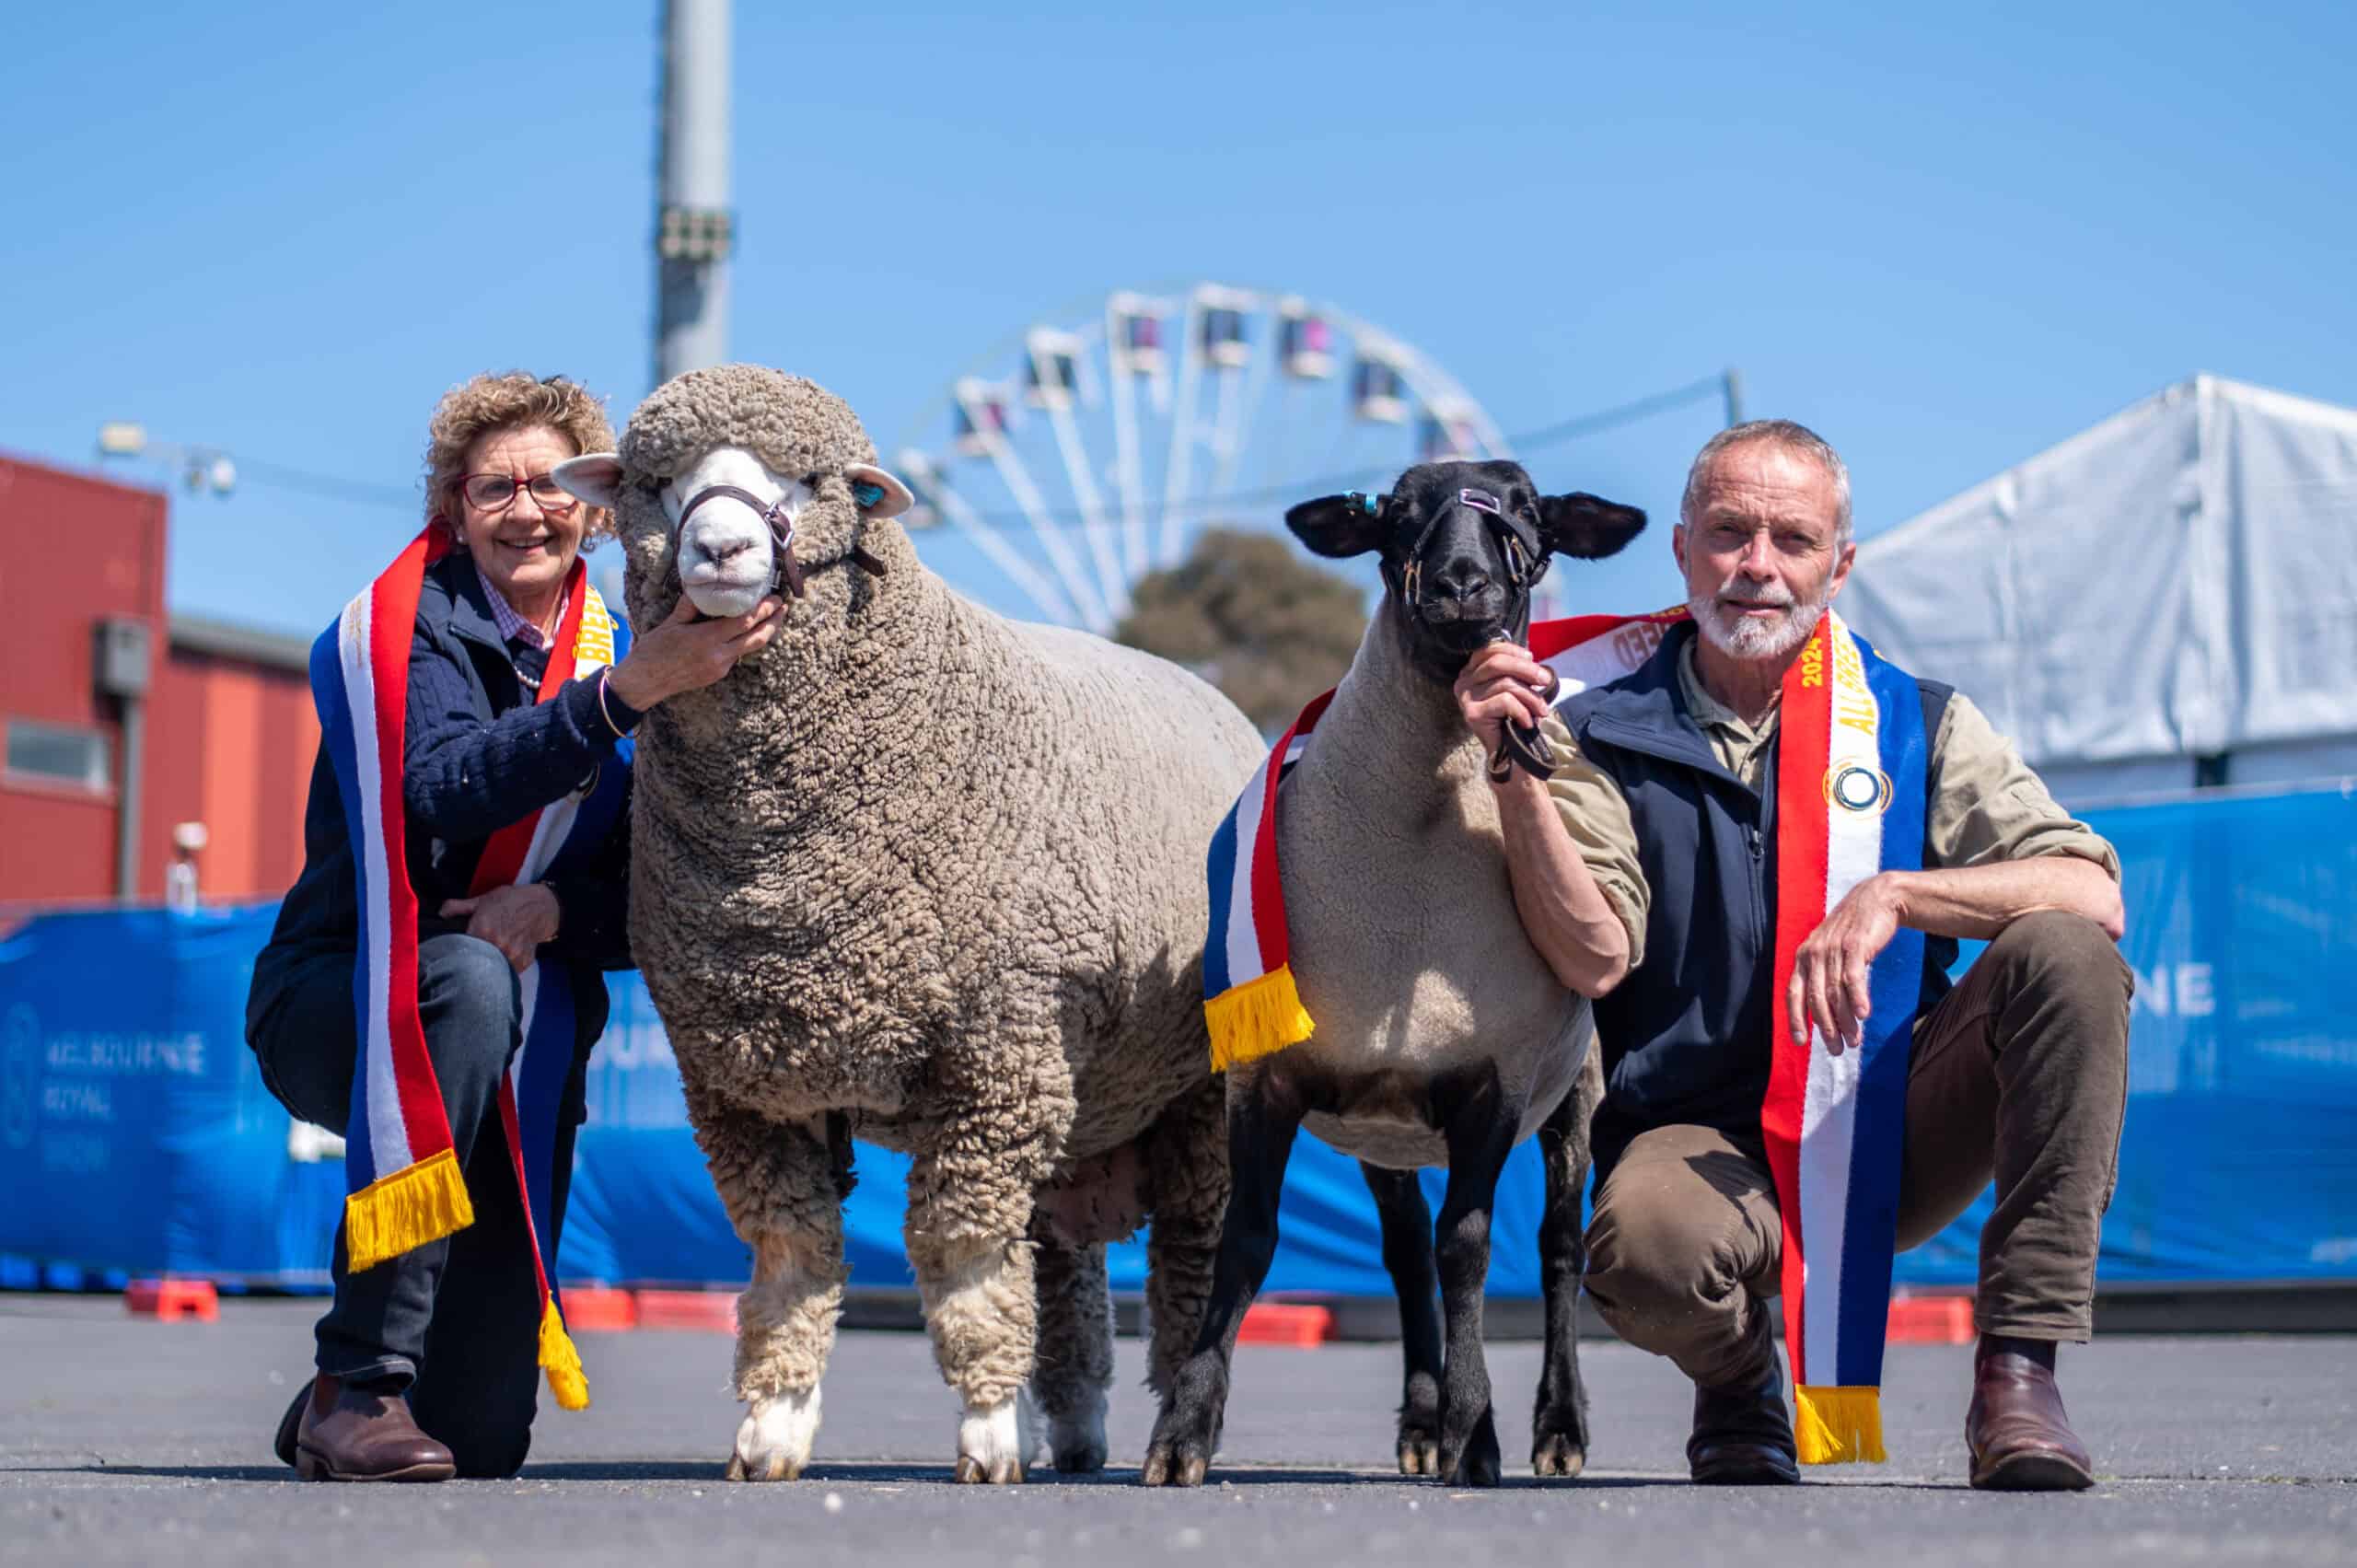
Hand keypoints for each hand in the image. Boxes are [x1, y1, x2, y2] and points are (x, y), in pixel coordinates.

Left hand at [440, 884, 560, 972]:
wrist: (542, 906)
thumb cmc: (509, 901)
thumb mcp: (482, 899)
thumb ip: (458, 907)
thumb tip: (439, 914)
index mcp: (482, 929)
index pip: (460, 950)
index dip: (456, 952)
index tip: (455, 952)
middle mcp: (497, 945)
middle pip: (474, 963)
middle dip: (471, 962)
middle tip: (470, 958)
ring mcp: (511, 955)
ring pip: (491, 970)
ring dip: (487, 967)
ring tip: (486, 960)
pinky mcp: (523, 963)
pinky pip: (508, 972)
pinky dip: (503, 969)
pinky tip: (501, 959)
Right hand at [606, 593, 785, 709]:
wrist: (645, 682)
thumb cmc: (653, 650)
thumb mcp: (670, 623)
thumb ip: (690, 606)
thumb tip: (703, 588)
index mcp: (708, 639)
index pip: (745, 621)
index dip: (763, 609)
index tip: (775, 598)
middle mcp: (719, 655)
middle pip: (757, 637)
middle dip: (774, 621)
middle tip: (784, 607)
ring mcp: (720, 667)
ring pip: (750, 648)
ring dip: (763, 633)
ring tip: (772, 618)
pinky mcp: (718, 675)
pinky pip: (737, 656)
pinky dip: (744, 643)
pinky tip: (746, 633)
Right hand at [1452, 642, 1555, 760]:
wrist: (1509, 753)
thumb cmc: (1514, 717)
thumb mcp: (1516, 687)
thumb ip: (1517, 670)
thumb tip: (1530, 658)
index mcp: (1471, 671)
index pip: (1490, 650)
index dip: (1513, 650)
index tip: (1533, 658)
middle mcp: (1463, 682)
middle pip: (1497, 663)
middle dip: (1527, 669)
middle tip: (1546, 680)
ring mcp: (1465, 698)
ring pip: (1505, 684)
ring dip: (1530, 697)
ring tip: (1541, 711)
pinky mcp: (1472, 714)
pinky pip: (1505, 702)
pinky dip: (1522, 711)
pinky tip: (1527, 722)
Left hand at [1786, 873, 1905, 1053]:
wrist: (1878, 899)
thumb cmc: (1854, 932)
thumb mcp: (1831, 951)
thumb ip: (1824, 976)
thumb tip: (1824, 1013)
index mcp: (1804, 957)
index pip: (1794, 993)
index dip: (1795, 1018)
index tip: (1800, 1042)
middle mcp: (1814, 953)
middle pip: (1815, 998)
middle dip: (1826, 1027)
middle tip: (1838, 1049)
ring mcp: (1833, 948)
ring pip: (1835, 992)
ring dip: (1844, 1020)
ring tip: (1854, 1040)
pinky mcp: (1855, 945)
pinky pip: (1853, 977)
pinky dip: (1857, 998)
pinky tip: (1863, 1016)